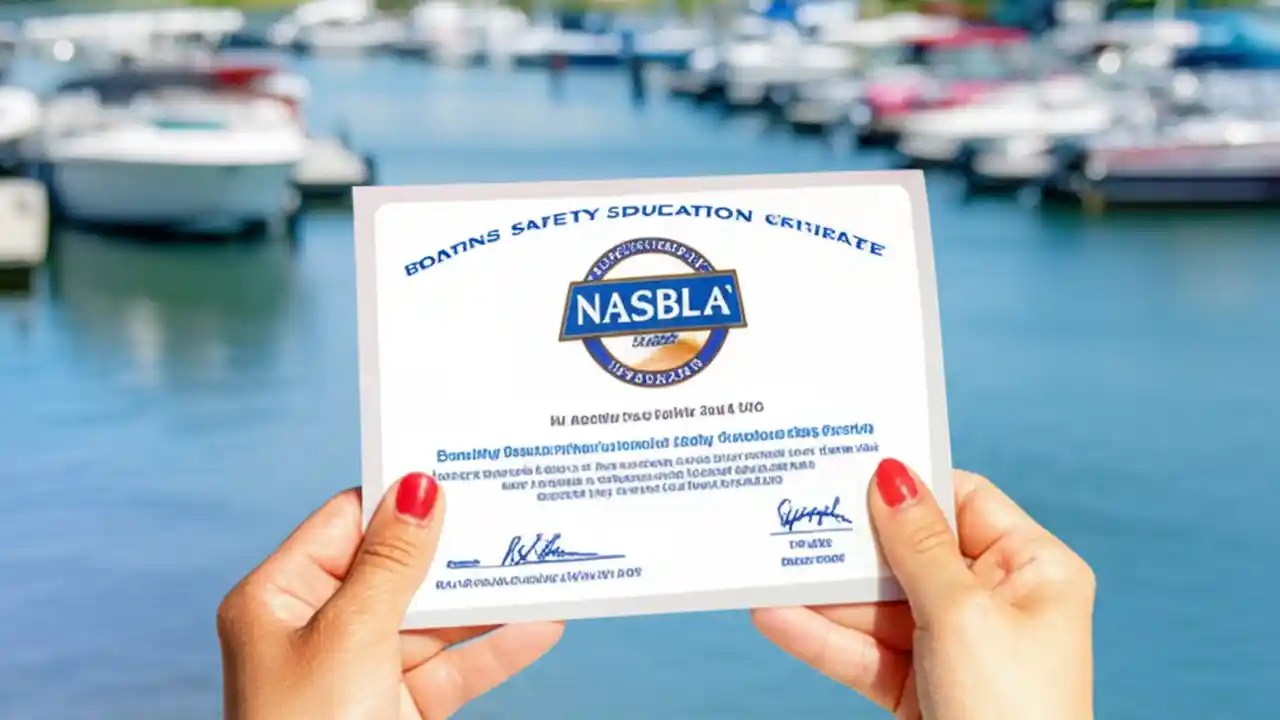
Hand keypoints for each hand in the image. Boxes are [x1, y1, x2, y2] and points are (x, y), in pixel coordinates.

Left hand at [217, 473, 563, 719]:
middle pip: (398, 569)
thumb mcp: (351, 636)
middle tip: (514, 507)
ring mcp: (358, 671)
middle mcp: (316, 629)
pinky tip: (540, 625)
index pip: (348, 522)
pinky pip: (452, 668)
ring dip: (486, 599)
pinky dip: (494, 649)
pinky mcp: (395, 710)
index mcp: (278, 598)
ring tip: (540, 561)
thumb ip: (392, 563)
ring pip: (433, 620)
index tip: (461, 465)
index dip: (402, 496)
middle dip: (456, 548)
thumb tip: (418, 487)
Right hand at [753, 460, 1094, 719]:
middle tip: (792, 510)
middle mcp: (998, 601)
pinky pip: (866, 652)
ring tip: (764, 568)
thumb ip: (917, 544)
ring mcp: (957, 647)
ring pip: (879, 606)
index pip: (962, 500)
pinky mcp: (922, 688)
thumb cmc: (1012, 708)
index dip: (907, 485)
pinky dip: (823, 639)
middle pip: (910, 553)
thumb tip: (891, 472)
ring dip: (824, 595)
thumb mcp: (962, 613)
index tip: (847, 463)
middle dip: (851, 544)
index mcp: (1033, 569)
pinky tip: (776, 618)